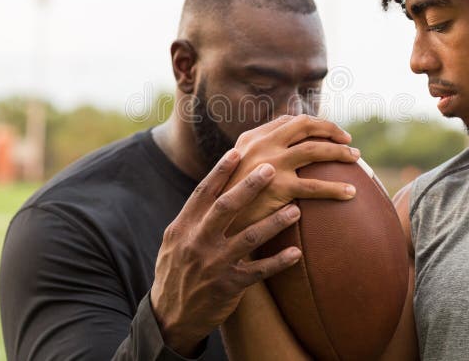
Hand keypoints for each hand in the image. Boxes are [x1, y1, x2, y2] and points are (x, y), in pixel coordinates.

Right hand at [150, 150, 303, 356]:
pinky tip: (297, 253)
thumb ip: (194, 216)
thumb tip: (214, 185)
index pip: (203, 193)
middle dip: (250, 187)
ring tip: (296, 210)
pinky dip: (279, 262)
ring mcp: (214, 265)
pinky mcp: (229, 286)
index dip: (220, 172)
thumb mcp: (175, 241)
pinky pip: (259, 272)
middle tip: (272, 168)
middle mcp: (197, 243)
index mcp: (183, 227)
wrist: (170, 317)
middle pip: (226, 208)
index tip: (238, 151)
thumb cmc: (177, 270)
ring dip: (275, 223)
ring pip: (249, 238)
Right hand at [224, 114, 360, 232]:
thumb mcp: (232, 171)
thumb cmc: (227, 201)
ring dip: (339, 152)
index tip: (326, 131)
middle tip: (347, 140)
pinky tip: (351, 193)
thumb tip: (275, 154)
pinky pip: (315, 186)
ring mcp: (270, 165)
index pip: (287, 121)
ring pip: (314, 150)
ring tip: (356, 158)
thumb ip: (252, 159)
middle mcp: (261, 146)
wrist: (216, 225)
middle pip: (304, 125)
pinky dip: (336, 188)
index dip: (311, 123)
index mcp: (250, 139)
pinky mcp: (279, 188)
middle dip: (330, 129)